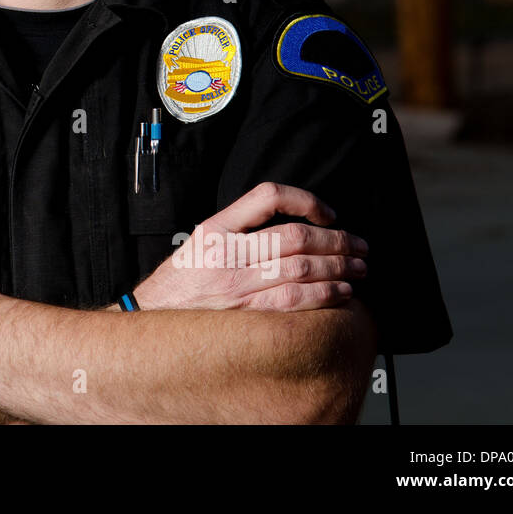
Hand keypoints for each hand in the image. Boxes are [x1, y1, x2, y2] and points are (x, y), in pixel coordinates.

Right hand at [130, 182, 367, 312]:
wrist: (153, 317)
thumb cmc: (182, 279)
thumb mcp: (201, 238)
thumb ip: (239, 227)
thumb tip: (293, 223)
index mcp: (216, 227)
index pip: (268, 196)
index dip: (306, 201)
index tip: (328, 214)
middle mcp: (227, 253)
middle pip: (295, 237)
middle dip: (336, 240)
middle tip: (360, 245)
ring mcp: (236, 285)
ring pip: (302, 269)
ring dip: (339, 268)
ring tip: (358, 268)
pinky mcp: (246, 314)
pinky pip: (295, 302)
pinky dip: (325, 296)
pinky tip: (342, 293)